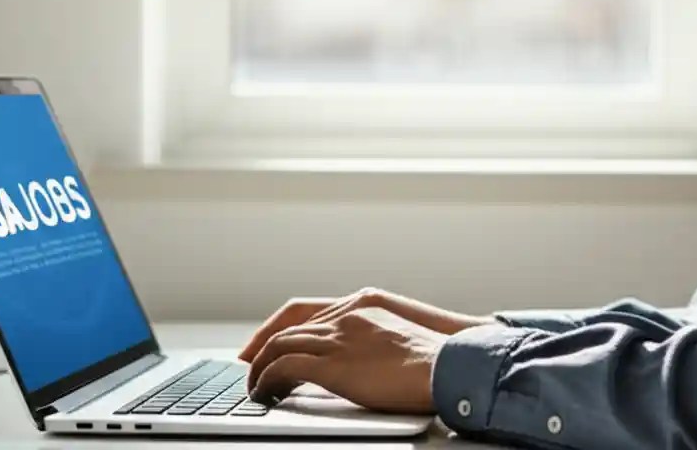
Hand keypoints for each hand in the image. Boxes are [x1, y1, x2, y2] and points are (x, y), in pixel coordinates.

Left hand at [247, 306, 445, 413]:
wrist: (448, 365)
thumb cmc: (435, 360)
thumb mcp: (399, 338)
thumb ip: (372, 340)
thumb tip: (357, 360)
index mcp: (362, 303)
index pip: (305, 310)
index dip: (277, 326)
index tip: (262, 343)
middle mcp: (346, 315)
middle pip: (289, 327)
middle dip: (263, 347)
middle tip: (248, 367)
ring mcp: (339, 337)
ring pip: (281, 346)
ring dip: (262, 367)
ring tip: (256, 386)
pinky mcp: (334, 364)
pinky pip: (285, 368)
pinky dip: (268, 380)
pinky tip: (266, 392)